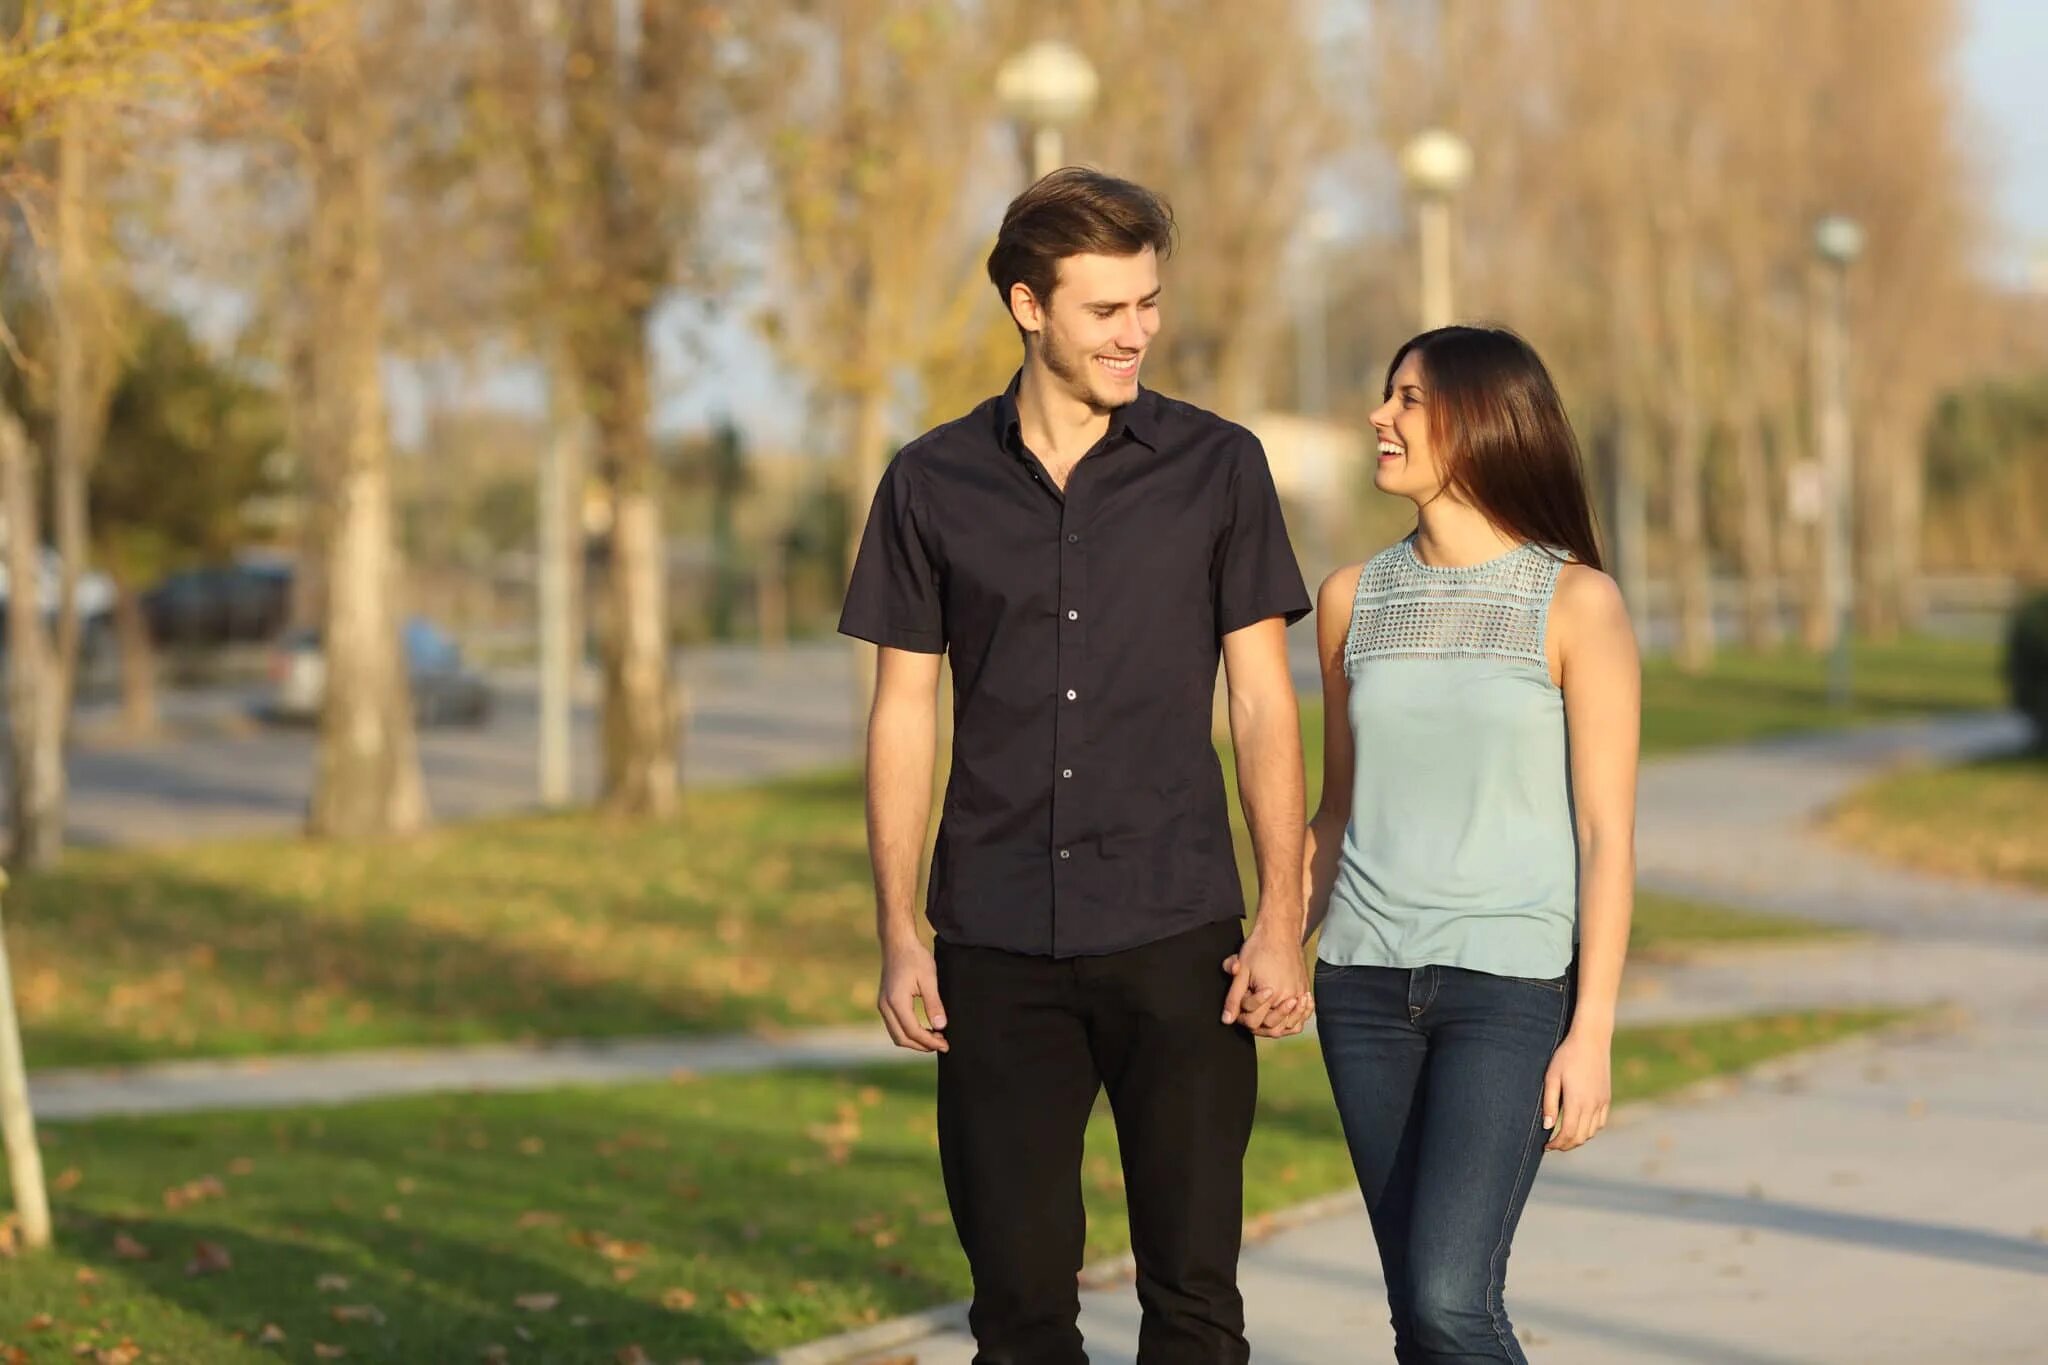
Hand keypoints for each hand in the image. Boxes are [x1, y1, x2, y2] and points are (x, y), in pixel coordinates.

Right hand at [877, 938, 947, 1052]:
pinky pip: (894, 1025)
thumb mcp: (929, 979)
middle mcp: (885, 1006)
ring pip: (896, 1034)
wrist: (898, 942)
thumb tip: (941, 1027)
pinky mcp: (884, 1002)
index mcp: (896, 1001)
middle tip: (942, 1044)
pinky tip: (924, 1028)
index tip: (945, 1044)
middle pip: (901, 1038)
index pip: (913, 1031)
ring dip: (915, 1040)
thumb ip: (934, 1004)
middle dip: (922, 1045)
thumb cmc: (914, 957)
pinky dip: (908, 1032)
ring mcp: (882, 1005)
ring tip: (935, 1037)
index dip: (930, 1042)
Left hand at [1220, 925, 1312, 1037]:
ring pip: (1288, 1026)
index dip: (1242, 1016)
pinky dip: (1294, 1020)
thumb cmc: (1259, 948)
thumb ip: (1234, 998)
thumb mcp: (1241, 972)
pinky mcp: (1304, 990)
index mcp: (1271, 994)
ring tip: (1265, 1017)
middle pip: (1272, 1028)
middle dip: (1257, 1024)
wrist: (1280, 932)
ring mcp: (1299, 995)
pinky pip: (1303, 1016)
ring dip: (1275, 1026)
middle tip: (1249, 1012)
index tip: (1239, 1006)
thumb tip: (1227, 1019)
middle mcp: (1288, 997)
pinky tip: (1285, 1015)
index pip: (1254, 1021)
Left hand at [1541, 1027, 1610, 1150]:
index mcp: (1577, 1101)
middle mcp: (1592, 1105)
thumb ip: (1549, 1103)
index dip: (1556, 1144)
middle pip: (1580, 1137)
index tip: (1546, 1146)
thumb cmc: (1567, 1056)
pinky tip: (1580, 1127)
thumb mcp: (1551, 1077)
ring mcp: (1602, 1102)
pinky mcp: (1607, 1098)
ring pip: (1591, 1132)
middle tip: (1553, 1145)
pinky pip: (1600, 1123)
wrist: (1591, 1040)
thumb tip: (1547, 1126)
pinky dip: (1590, 1131)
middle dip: (1566, 1145)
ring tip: (1564, 1138)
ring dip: (1578, 1139)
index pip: (1567, 1133)